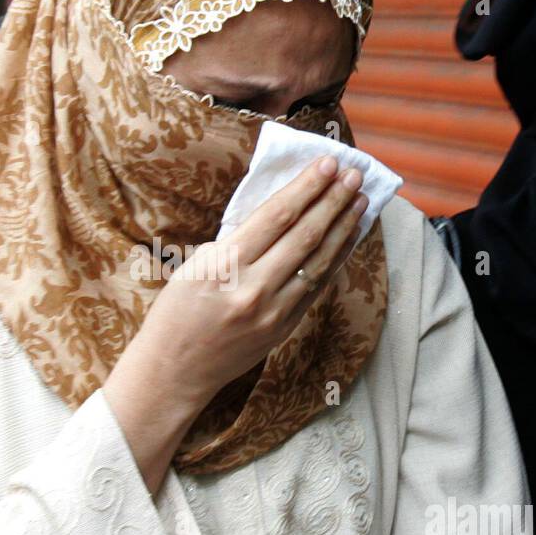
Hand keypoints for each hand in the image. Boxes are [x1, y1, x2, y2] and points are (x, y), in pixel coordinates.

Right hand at [104, 156, 367, 490]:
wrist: (175, 371)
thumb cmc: (176, 312)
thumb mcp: (195, 266)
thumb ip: (236, 241)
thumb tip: (278, 213)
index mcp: (225, 265)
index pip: (277, 216)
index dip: (306, 187)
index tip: (328, 164)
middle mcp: (254, 289)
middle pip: (305, 235)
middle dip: (333, 200)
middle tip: (354, 174)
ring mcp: (274, 313)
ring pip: (319, 262)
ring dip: (343, 227)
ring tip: (360, 200)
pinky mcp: (285, 330)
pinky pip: (317, 287)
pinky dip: (336, 259)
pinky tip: (347, 239)